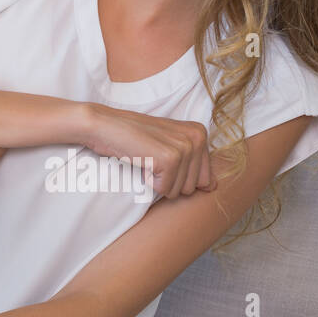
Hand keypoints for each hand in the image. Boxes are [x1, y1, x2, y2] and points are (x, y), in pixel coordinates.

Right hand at [78, 102, 218, 198]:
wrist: (103, 125)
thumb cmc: (133, 137)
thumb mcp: (168, 146)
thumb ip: (194, 164)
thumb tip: (214, 187)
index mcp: (200, 133)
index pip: (205, 179)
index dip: (179, 176)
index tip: (161, 158)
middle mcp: (197, 137)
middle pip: (193, 187)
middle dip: (170, 180)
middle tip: (152, 158)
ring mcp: (184, 147)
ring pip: (179, 191)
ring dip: (158, 181)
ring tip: (146, 158)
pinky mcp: (170, 158)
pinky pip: (165, 189)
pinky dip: (149, 182)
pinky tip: (141, 161)